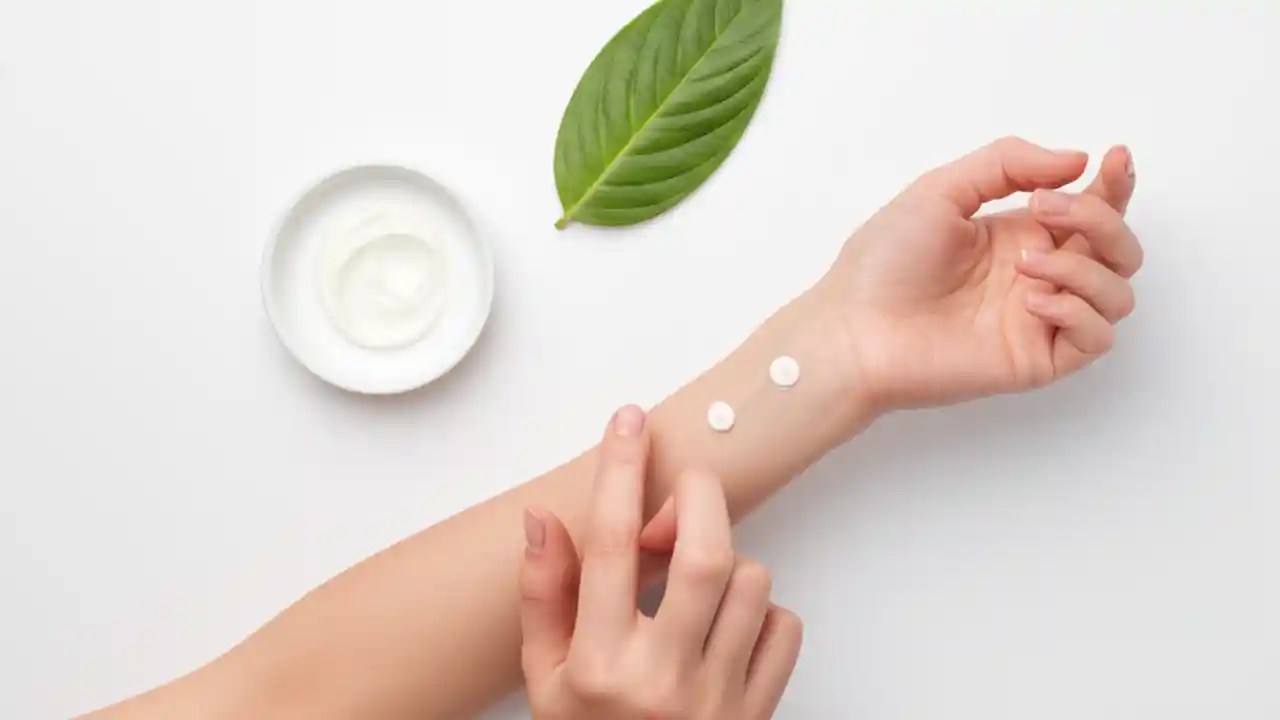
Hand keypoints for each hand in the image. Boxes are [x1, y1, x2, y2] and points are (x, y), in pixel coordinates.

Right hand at [519, 405, 802, 718]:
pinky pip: (786, 628)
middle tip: (681, 489)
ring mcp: (719, 697)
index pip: (608, 544)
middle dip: (698, 497)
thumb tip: (543, 517)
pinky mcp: (759, 711)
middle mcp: (663, 678)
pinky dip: (765, 610)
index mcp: (600, 665)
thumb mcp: (544, 679)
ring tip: (697, 581)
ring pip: (753, 581)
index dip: (619, 470)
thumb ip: (543, 596)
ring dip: (729, 560)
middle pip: (705, 552)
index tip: (629, 422)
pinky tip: (729, 625)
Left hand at [821, 137, 1142, 409]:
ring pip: (1117, 294)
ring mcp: (1039, 319)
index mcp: (1019, 235)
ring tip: (1026, 264)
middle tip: (1047, 209)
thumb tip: (1077, 159)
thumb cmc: (883, 263)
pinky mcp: (1036, 359)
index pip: (1092, 209)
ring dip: (1086, 268)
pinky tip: (1032, 300)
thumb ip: (1007, 164)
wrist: (855, 327)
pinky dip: (1079, 311)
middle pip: (1117, 248)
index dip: (1115, 184)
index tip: (1115, 158)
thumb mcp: (941, 190)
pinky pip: (1096, 338)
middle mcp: (1037, 275)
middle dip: (1101, 218)